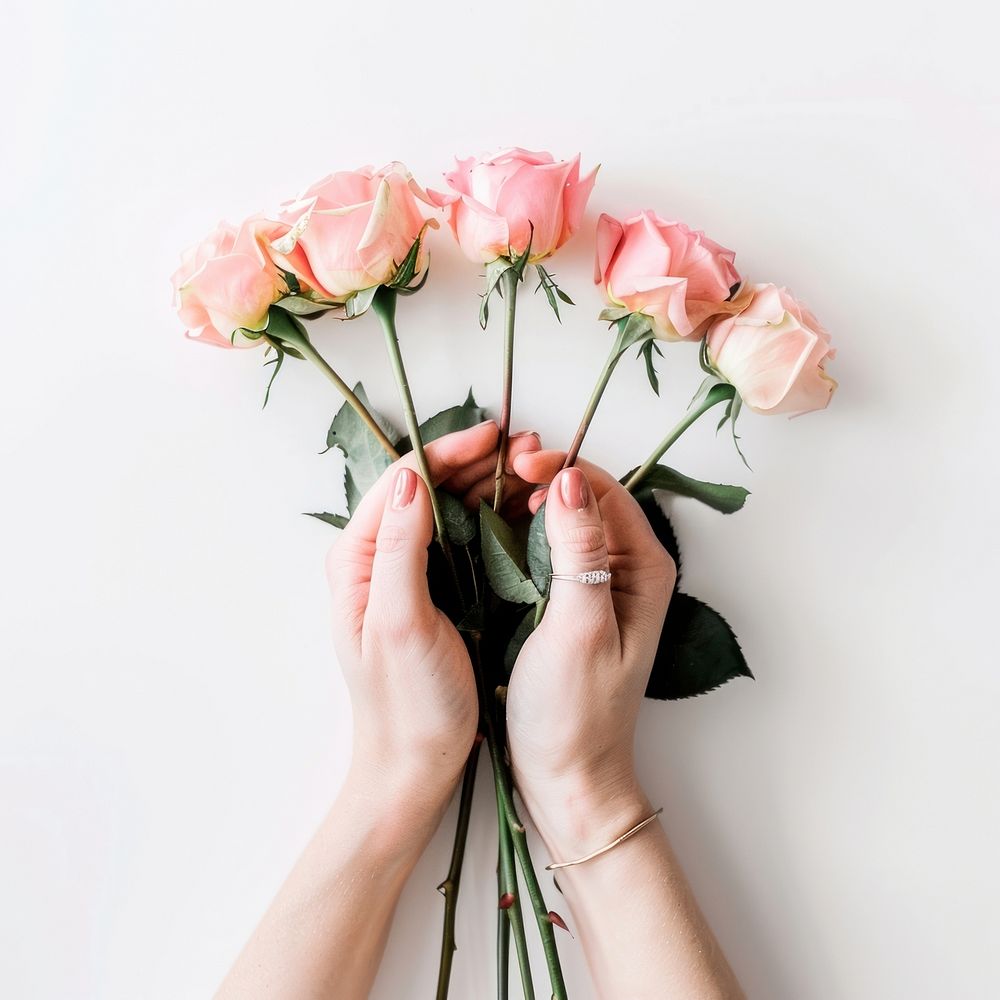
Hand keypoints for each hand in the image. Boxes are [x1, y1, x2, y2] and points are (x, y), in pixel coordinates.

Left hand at [326, 422, 540, 799]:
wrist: (414, 766)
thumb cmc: (408, 703)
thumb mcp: (402, 622)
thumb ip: (400, 547)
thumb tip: (409, 477)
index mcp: (358, 559)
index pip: (401, 480)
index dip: (449, 451)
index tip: (497, 438)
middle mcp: (374, 558)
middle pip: (422, 486)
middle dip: (471, 460)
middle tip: (526, 450)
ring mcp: (402, 575)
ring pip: (442, 508)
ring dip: (481, 483)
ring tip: (527, 468)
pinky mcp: (429, 593)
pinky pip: (455, 538)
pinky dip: (485, 515)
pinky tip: (516, 509)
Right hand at [506, 453, 675, 845]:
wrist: (567, 778)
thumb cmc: (576, 714)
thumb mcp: (579, 628)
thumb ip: (577, 552)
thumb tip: (568, 478)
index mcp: (644, 568)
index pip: (604, 491)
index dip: (560, 468)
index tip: (512, 464)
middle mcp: (626, 569)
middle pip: (584, 498)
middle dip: (538, 477)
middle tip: (486, 472)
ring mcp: (597, 585)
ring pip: (562, 520)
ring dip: (524, 500)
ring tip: (479, 491)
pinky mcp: (569, 602)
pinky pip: (546, 549)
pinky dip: (517, 532)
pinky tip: (486, 529)